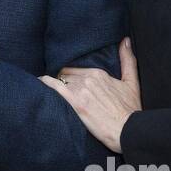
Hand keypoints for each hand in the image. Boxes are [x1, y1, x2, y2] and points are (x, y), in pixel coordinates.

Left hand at [40, 37, 140, 152]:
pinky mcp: (75, 102)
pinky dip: (45, 83)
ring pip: (59, 80)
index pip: (75, 69)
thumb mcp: (132, 82)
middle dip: (60, 79)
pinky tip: (38, 83)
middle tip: (54, 85)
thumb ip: (127, 60)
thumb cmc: (130, 110)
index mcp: (99, 73)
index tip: (65, 80)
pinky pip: (54, 87)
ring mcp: (81, 90)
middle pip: (65, 74)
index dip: (69, 75)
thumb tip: (125, 40)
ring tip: (43, 87)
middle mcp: (88, 78)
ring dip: (52, 84)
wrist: (128, 130)